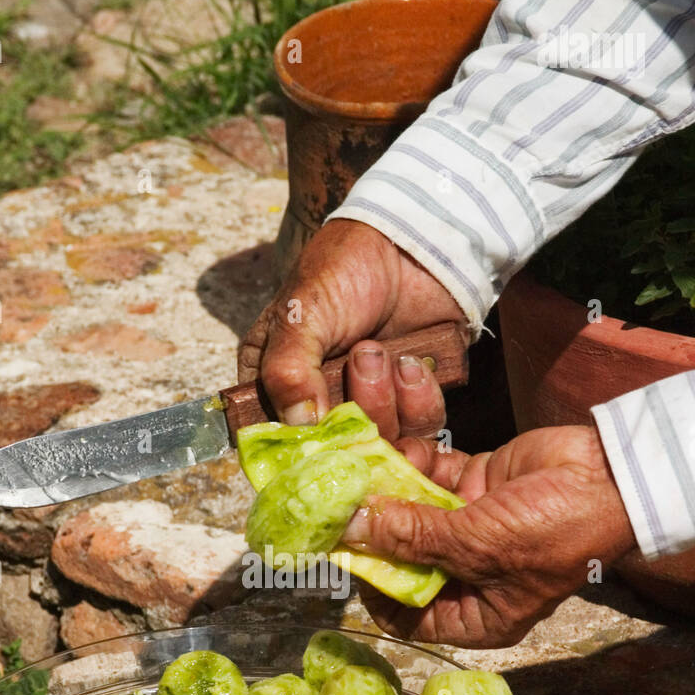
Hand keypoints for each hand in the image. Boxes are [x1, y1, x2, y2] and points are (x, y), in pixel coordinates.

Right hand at [238, 219, 467, 431]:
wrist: (411, 244)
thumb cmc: (343, 269)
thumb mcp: (301, 314)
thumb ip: (288, 370)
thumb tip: (300, 427)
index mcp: (277, 383)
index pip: (274, 440)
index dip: (296, 447)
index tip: (319, 434)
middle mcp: (320, 403)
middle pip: (334, 451)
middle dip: (355, 411)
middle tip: (363, 355)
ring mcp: (368, 406)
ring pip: (380, 443)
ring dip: (386, 400)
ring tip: (386, 351)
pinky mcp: (410, 403)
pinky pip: (420, 429)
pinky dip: (419, 399)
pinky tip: (413, 361)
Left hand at [342, 425, 636, 647]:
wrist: (615, 476)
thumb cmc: (560, 532)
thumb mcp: (479, 544)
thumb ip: (412, 538)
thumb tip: (351, 532)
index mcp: (474, 614)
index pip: (404, 614)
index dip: (369, 587)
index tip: (337, 552)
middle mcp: (465, 575)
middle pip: (399, 553)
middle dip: (367, 520)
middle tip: (329, 491)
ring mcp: (468, 528)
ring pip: (408, 506)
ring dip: (382, 475)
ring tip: (353, 443)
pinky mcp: (473, 485)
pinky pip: (429, 472)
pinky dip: (408, 453)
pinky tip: (386, 432)